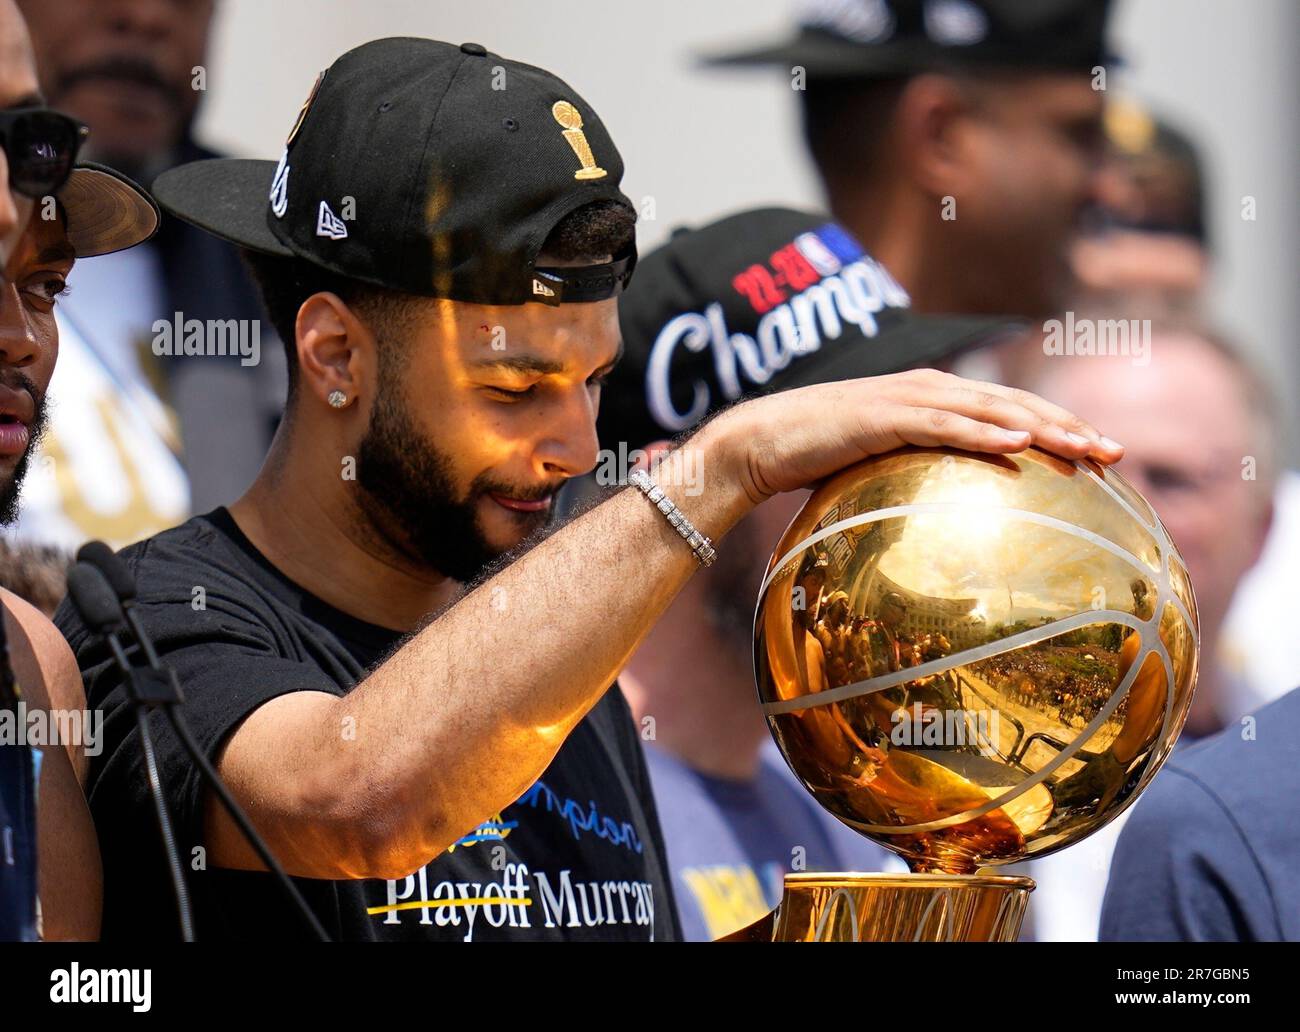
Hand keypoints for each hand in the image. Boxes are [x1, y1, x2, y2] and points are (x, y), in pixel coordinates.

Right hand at [707, 368, 1123, 503]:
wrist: (765, 441)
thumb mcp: (881, 466)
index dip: (1059, 426)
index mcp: (935, 398)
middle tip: (1115, 452)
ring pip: (991, 409)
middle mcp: (931, 389)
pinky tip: (1017, 445)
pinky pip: (945, 424)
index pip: (1010, 410)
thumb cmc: (818, 459)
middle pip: (1015, 404)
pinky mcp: (885, 415)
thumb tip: (951, 521)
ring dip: (1043, 426)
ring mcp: (909, 398)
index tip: (1100, 454)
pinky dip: (983, 432)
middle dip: (1069, 425)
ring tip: (1084, 447)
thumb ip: (920, 474)